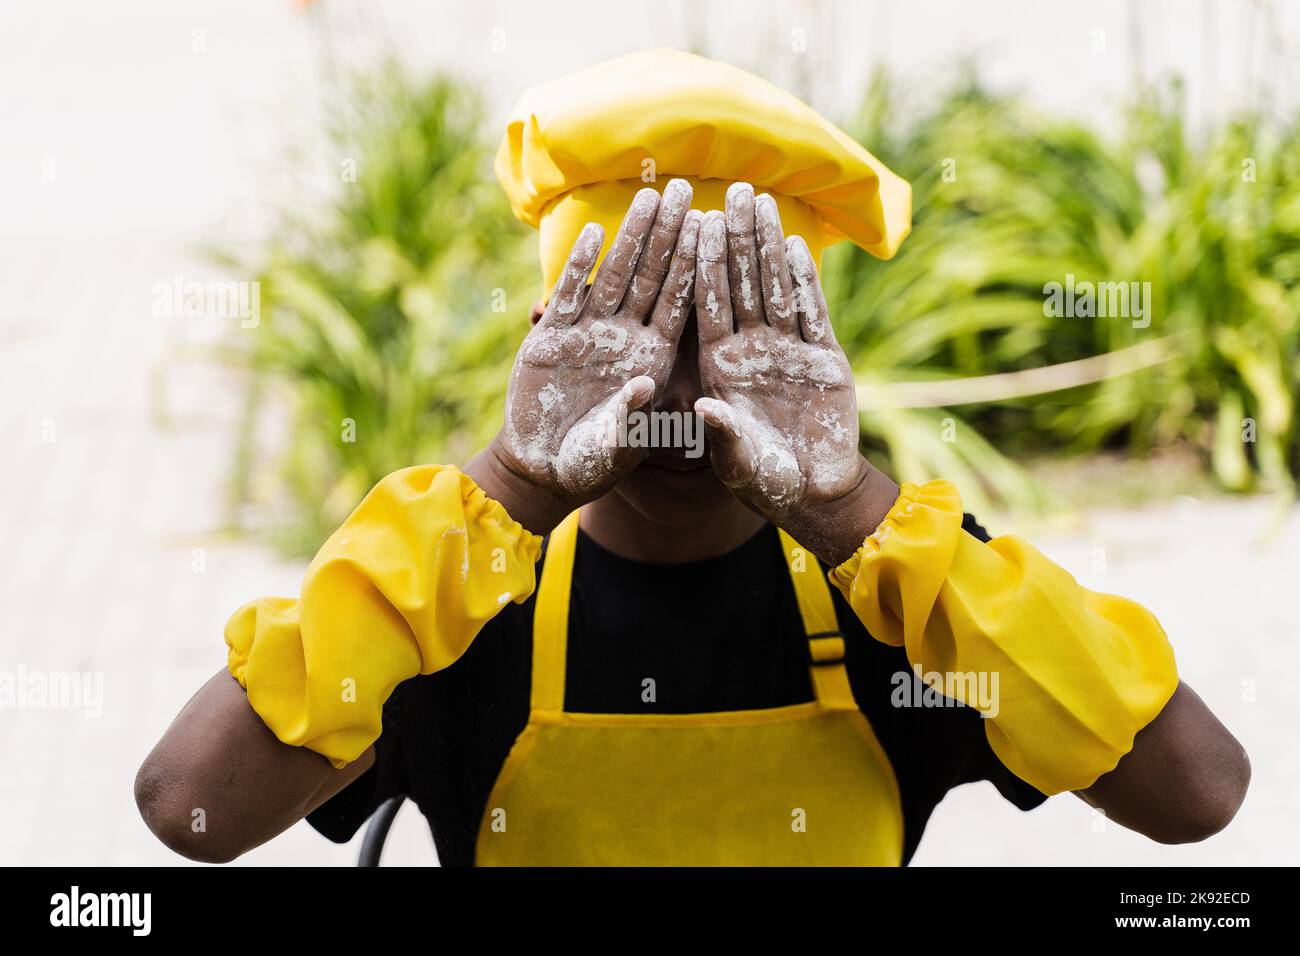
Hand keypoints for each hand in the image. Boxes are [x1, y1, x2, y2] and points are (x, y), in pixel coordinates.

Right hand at [486, 179, 700, 527]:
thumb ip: (630, 420)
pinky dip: (581, 265)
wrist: (544, 470)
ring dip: (630, 236)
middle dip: (669, 234)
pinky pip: (571, 293)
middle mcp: (628, 340)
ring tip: (646, 196)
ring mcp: (591, 334)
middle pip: (653, 277)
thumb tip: (645, 387)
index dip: (696, 266)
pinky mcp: (553, 337)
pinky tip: (594, 232)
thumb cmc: (591, 465)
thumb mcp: (616, 448)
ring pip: (615, 276)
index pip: (681, 304)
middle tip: (685, 189)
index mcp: (655, 361)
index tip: (714, 227)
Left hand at [694, 183, 896, 563]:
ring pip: (774, 287)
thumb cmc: (764, 482)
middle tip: (731, 189)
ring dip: (767, 244)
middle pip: (740, 283)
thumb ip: (721, 434)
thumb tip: (703, 408)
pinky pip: (812, 312)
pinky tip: (795, 246)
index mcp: (719, 368)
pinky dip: (804, 281)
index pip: (707, 306)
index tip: (694, 223)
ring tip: (761, 201)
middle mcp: (750, 351)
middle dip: (735, 236)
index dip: (701, 264)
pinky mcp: (823, 358)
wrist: (813, 494)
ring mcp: (786, 351)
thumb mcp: (736, 462)